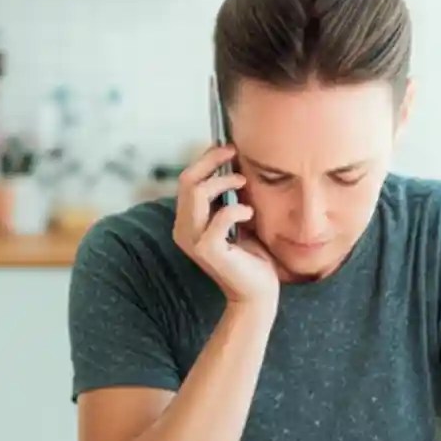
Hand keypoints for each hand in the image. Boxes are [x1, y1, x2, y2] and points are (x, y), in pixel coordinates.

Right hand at [173, 146, 279, 307]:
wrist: (256, 293)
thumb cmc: (250, 256)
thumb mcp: (238, 219)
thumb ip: (229, 196)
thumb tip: (233, 161)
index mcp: (187, 221)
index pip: (187, 180)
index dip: (205, 159)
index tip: (227, 147)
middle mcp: (183, 230)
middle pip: (187, 181)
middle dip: (211, 161)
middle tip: (234, 152)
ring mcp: (193, 242)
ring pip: (196, 193)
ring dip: (223, 182)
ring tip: (244, 183)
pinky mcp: (208, 251)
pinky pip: (219, 217)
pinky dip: (236, 209)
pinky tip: (249, 213)